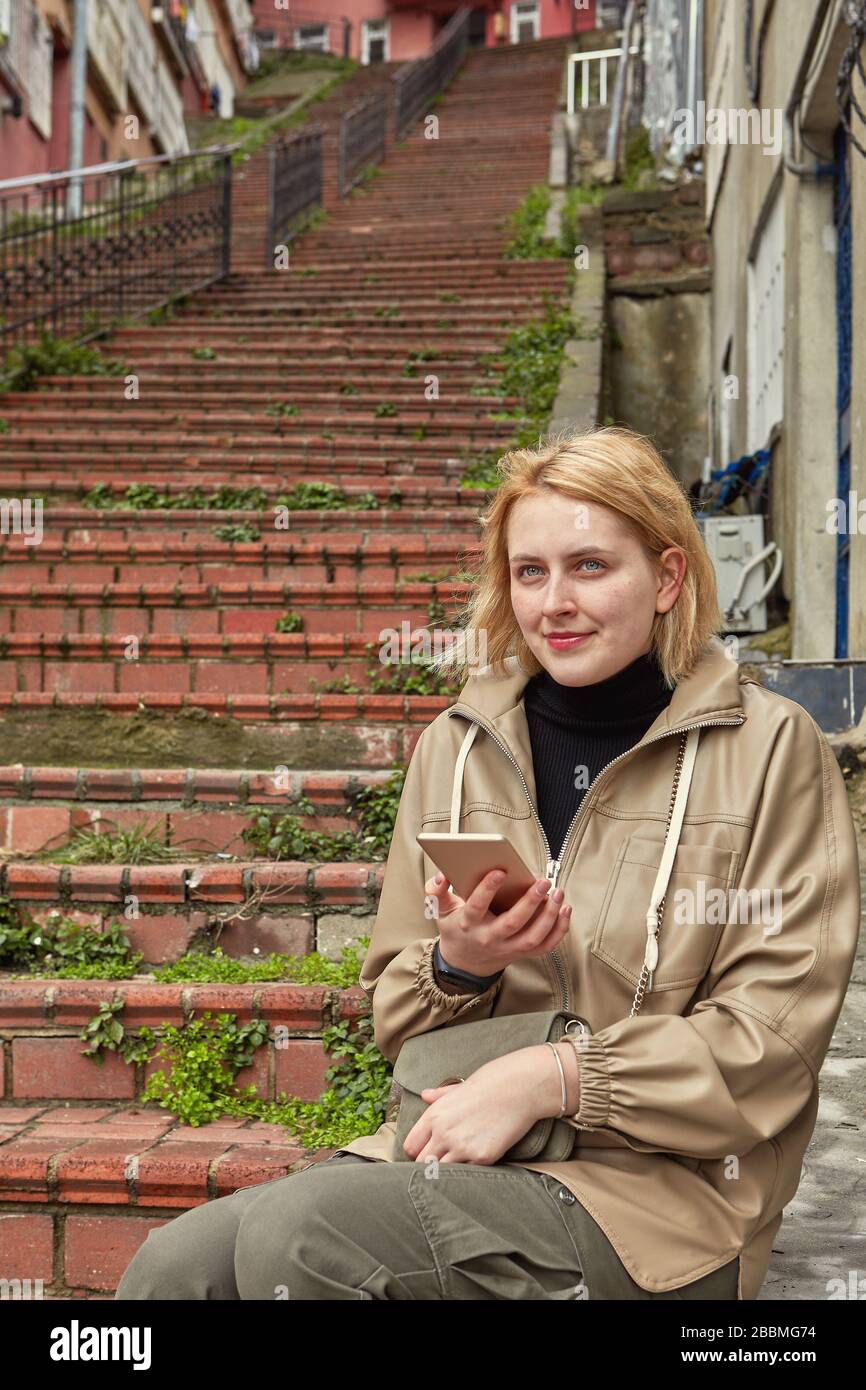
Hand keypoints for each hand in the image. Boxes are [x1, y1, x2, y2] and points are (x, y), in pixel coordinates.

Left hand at [401, 1050, 546, 1164]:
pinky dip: (469, 1171)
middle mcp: (443, 1132)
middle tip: (445, 1161)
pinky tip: (477, 1162)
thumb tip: (425, 1095)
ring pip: (440, 1173)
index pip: (410, 1146)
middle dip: (430, 1164)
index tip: (429, 1151)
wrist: (520, 1087)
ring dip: (448, 1171)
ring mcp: (461, 1147)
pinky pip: (467, 1173)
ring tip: (460, 1164)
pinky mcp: (481, 1157)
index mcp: (435, 1114)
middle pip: (421, 1163)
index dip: (418, 1151)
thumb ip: (440, 1095)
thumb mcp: (460, 1087)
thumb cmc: (492, 1082)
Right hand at [424, 868, 571, 977]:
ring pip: (533, 937)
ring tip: (558, 893)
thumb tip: (443, 875)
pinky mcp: (523, 953)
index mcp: (468, 925)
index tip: (500, 870)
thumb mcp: (441, 910)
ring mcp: (508, 948)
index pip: (477, 907)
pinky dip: (559, 929)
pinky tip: (565, 909)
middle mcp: (490, 938)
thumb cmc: (457, 929)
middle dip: (530, 902)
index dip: (487, 889)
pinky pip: (546, 945)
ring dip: (549, 916)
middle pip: (512, 923)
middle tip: (542, 882)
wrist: (465, 962)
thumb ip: (437, 891)